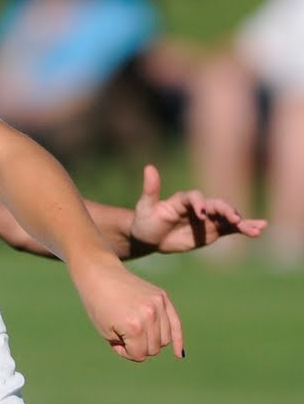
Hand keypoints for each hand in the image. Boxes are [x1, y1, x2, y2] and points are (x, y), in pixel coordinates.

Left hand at [71, 254, 183, 361]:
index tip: (116, 340)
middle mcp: (150, 316)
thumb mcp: (107, 334)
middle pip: (153, 348)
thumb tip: (148, 351)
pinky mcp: (163, 297)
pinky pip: (176, 323)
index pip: (139, 355)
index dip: (126, 352)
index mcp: (134, 327)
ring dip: (152, 341)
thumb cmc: (98, 307)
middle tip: (123, 334)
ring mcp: (158, 305)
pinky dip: (178, 340)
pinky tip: (179, 355)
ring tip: (137, 332)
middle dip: (139, 347)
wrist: (101, 276)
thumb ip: (129, 346)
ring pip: (165, 339)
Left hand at [130, 163, 266, 253]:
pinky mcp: (213, 230)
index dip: (199, 203)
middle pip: (217, 205)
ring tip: (257, 228)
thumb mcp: (146, 207)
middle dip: (226, 211)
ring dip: (242, 221)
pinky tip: (258, 230)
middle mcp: (200, 206)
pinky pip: (231, 228)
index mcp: (183, 200)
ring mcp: (209, 218)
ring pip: (228, 217)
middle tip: (234, 219)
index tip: (201, 213)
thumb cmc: (146, 220)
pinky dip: (244, 228)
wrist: (151, 236)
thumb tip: (149, 167)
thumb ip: (151, 189)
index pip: (194, 198)